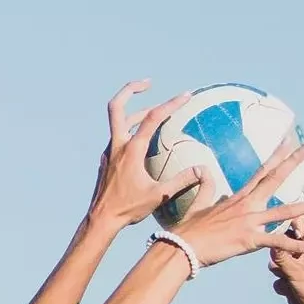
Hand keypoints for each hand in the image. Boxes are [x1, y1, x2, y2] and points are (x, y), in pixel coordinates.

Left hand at [86, 80, 200, 229]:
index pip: (153, 118)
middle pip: (116, 107)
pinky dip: (130, 130)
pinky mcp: (106, 161)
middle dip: (131, 90)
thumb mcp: (159, 196)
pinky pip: (118, 137)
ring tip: (153, 113)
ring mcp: (110, 152)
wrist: (101, 220)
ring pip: (119, 122)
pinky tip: (142, 141)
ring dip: (136, 113)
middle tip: (148, 83)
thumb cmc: (128, 209)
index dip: (171, 104)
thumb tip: (202, 170)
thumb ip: (181, 181)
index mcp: (131, 150)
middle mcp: (117, 146)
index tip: (186, 96)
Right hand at [168, 138, 303, 266]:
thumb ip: (204, 185)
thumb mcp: (198, 204)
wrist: (182, 247)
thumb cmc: (188, 230)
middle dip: (295, 160)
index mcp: (238, 197)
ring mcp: (250, 221)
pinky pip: (279, 243)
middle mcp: (248, 205)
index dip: (276, 154)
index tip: (288, 139)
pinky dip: (298, 246)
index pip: (262, 170)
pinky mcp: (250, 240)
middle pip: (276, 178)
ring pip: (287, 212)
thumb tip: (203, 168)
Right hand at [269, 215, 303, 303]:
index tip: (278, 220)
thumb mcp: (295, 270)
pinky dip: (280, 282)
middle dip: (278, 245)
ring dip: (277, 266)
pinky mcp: (291, 279)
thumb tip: (270, 242)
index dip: (293, 216)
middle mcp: (303, 253)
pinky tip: (287, 289)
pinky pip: (278, 274)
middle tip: (275, 253)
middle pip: (287, 238)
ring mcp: (296, 266)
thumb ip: (281, 256)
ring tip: (283, 275)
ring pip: (278, 258)